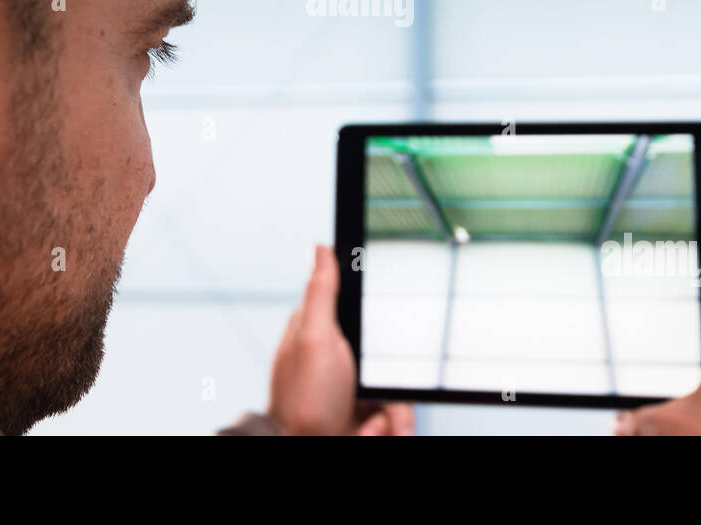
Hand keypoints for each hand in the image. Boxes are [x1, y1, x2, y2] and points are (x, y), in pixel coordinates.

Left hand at [267, 245, 414, 435]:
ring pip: (395, 389)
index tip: (394, 334)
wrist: (306, 453)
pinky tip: (370, 432)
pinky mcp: (361, 413)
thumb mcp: (315, 339)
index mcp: (321, 331)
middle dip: (392, 386)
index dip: (383, 321)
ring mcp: (350, 388)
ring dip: (393, 413)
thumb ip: (322, 293)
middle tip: (380, 405)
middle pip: (389, 355)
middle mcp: (337, 357)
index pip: (362, 311)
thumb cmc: (304, 401)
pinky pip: (392, 414)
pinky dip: (388, 428)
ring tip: (376, 428)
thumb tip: (321, 248)